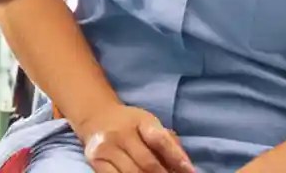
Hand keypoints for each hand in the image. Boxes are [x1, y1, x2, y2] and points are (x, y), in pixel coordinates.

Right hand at [73, 104, 194, 172]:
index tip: (189, 172)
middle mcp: (121, 133)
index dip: (177, 158)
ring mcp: (106, 148)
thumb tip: (187, 169)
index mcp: (140, 120)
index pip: (160, 140)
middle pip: (148, 163)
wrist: (97, 118)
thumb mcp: (150, 124)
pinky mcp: (96, 161)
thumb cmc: (130, 124)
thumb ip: (169, 144)